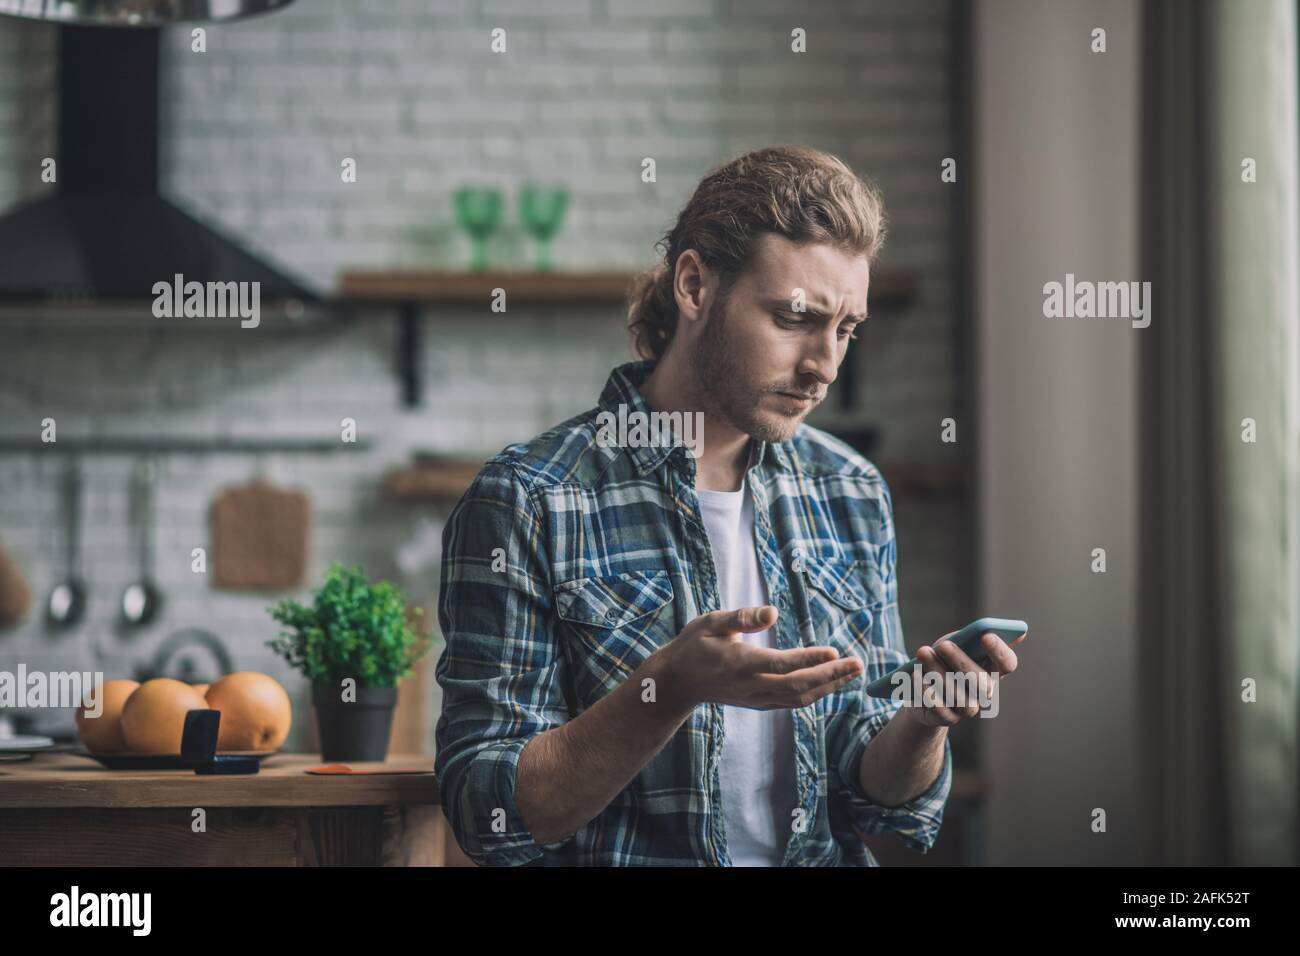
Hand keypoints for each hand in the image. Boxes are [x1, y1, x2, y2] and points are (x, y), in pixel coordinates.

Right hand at [652, 605, 862, 710]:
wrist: (677, 683)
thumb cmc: (694, 645)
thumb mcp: (711, 622)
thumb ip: (742, 617)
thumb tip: (773, 612)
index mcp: (740, 664)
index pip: (782, 664)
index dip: (810, 660)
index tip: (835, 651)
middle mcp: (751, 686)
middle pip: (798, 686)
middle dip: (832, 676)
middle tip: (858, 663)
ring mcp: (756, 698)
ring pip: (799, 698)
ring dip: (829, 687)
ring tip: (852, 672)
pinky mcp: (758, 704)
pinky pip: (792, 702)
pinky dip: (814, 693)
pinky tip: (830, 683)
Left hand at [901, 630, 1023, 727]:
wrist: (922, 688)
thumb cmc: (943, 659)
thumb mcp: (955, 644)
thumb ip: (968, 639)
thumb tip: (985, 629)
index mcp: (993, 670)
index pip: (1008, 663)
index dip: (999, 650)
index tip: (985, 635)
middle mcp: (985, 692)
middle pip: (982, 682)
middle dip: (961, 661)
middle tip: (943, 645)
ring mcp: (968, 708)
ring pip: (960, 697)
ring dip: (938, 674)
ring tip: (923, 654)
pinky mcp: (947, 719)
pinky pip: (940, 709)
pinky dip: (926, 691)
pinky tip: (916, 675)